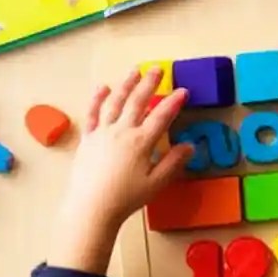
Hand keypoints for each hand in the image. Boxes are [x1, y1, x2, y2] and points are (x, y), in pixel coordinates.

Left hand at [49, 68, 193, 272]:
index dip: (173, 102)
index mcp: (141, 142)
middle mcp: (122, 131)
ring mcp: (102, 132)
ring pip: (116, 102)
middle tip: (157, 69)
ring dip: (126, 84)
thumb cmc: (125, 198)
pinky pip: (93, 114)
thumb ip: (173, 163)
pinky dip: (97, 99)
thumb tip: (189, 146)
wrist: (91, 207)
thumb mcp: (155, 184)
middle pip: (138, 101)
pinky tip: (102, 87)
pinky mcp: (88, 138)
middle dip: (149, 84)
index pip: (161, 116)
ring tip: (134, 71)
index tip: (183, 91)